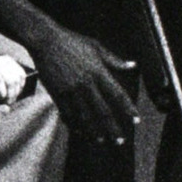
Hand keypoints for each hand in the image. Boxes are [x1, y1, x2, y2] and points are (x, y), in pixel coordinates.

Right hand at [27, 22, 139, 146]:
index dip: (127, 108)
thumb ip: (115, 60)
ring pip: (85, 116)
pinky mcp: (57, 93)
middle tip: (120, 141)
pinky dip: (74, 124)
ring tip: (102, 141)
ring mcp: (71, 90)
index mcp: (98, 72)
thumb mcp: (96, 47)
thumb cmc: (72, 41)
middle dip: (113, 128)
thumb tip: (133, 65)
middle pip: (102, 110)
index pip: (117, 94)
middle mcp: (86, 83)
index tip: (135, 120)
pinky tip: (80, 131)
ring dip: (94, 131)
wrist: (45, 40)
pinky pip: (67, 113)